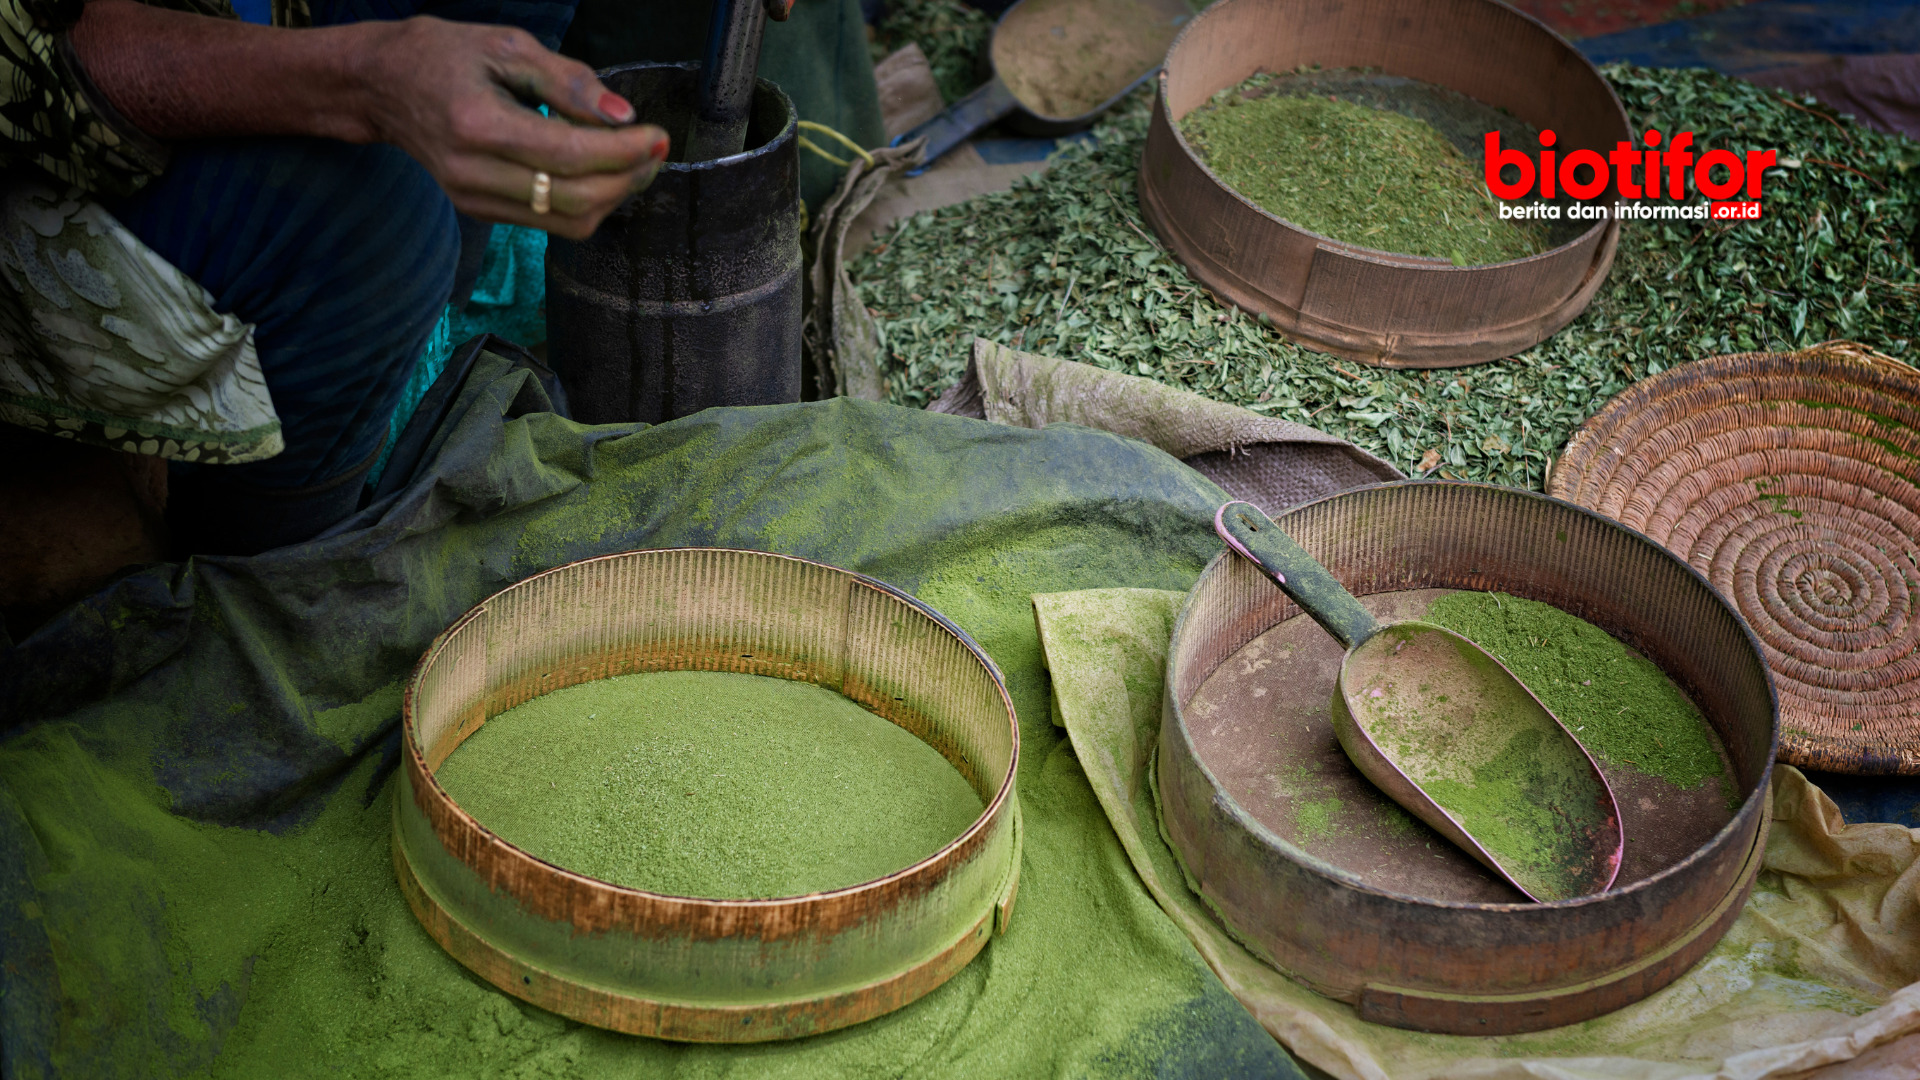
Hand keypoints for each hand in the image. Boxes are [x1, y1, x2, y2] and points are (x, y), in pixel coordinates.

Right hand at [354, 17, 667, 238]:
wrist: (382, 88)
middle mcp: (474, 173)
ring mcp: (475, 200)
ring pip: (568, 222)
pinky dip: (587, 202)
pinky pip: (551, 223)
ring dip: (613, 196)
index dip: (623, 151)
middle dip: (627, 177)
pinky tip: (600, 172)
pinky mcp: (481, 212)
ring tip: (634, 162)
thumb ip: (568, 82)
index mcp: (478, 126)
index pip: (569, 155)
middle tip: (654, 149)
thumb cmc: (444, 56)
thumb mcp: (507, 47)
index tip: (657, 135)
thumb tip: (622, 114)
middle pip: (575, 198)